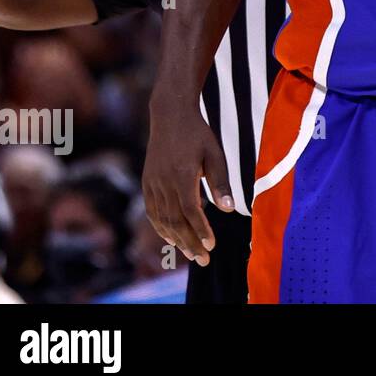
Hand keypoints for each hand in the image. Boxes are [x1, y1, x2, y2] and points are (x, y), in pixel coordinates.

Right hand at [143, 102, 232, 265]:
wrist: (170, 115)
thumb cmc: (198, 134)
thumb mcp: (215, 154)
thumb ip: (220, 182)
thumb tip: (228, 209)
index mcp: (182, 174)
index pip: (190, 210)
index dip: (200, 230)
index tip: (211, 245)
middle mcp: (163, 182)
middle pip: (175, 220)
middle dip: (189, 242)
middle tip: (204, 260)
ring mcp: (152, 183)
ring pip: (162, 219)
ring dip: (176, 239)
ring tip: (191, 254)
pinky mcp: (147, 182)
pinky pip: (152, 211)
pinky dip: (161, 227)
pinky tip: (171, 238)